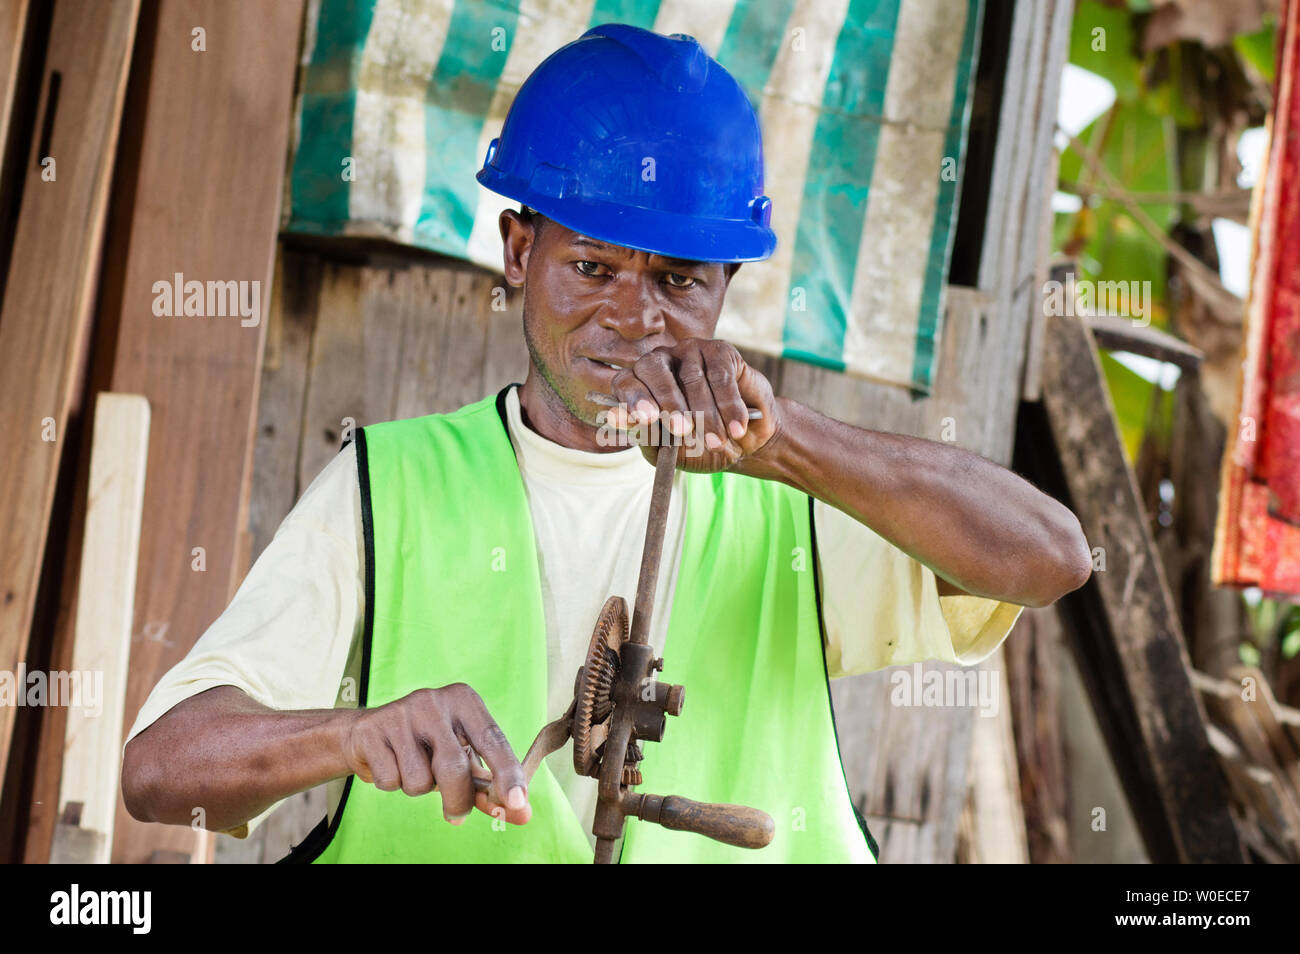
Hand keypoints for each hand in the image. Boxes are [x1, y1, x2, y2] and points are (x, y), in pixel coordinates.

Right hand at [340, 684, 530, 825]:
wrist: (366, 733)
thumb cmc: (426, 748)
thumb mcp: (461, 758)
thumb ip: (488, 787)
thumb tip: (523, 814)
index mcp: (463, 700)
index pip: (492, 739)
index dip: (507, 773)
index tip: (518, 802)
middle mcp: (434, 700)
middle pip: (454, 766)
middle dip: (458, 800)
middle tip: (457, 816)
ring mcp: (401, 713)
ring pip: (419, 780)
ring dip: (419, 789)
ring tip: (412, 769)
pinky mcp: (372, 730)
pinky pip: (390, 780)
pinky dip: (393, 784)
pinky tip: (389, 763)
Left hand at [601, 338, 783, 473]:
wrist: (742, 439)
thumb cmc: (699, 444)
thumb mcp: (671, 449)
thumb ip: (647, 435)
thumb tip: (617, 418)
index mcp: (639, 383)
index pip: (625, 382)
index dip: (633, 398)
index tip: (644, 419)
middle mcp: (660, 361)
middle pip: (655, 370)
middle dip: (669, 403)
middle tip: (681, 430)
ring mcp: (689, 351)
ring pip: (692, 379)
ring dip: (706, 416)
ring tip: (716, 443)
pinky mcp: (720, 351)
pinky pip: (721, 378)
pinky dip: (729, 407)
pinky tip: (736, 429)